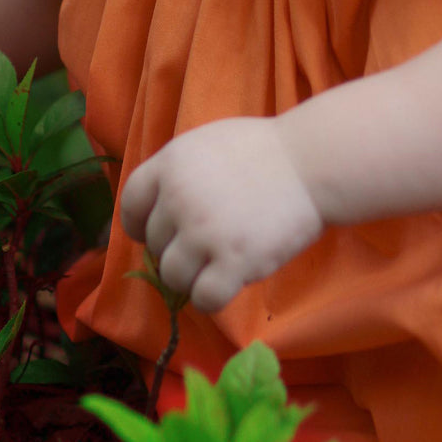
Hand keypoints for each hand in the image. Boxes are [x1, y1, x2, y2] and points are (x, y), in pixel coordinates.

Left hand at [119, 116, 324, 312]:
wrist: (311, 163)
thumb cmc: (264, 149)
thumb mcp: (207, 143)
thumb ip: (178, 172)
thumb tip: (157, 208)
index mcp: (170, 164)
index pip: (130, 204)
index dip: (137, 224)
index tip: (150, 234)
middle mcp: (179, 198)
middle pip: (154, 244)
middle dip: (174, 249)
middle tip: (205, 245)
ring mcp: (204, 232)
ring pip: (172, 276)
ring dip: (191, 277)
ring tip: (217, 264)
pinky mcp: (233, 262)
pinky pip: (203, 298)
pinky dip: (211, 297)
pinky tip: (229, 282)